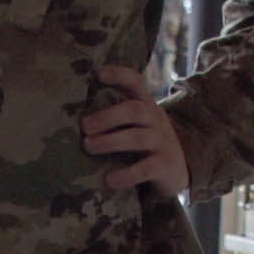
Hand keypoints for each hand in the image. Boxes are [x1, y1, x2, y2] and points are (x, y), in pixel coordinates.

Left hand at [81, 65, 188, 196]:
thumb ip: (115, 118)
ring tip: (88, 146)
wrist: (177, 173)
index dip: (119, 75)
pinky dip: (127, 174)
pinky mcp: (164, 165)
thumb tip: (75, 118)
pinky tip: (110, 180)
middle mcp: (155, 120)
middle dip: (107, 117)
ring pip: (136, 138)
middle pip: (134, 110)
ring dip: (110, 141)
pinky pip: (145, 168)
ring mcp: (162, 142)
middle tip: (84, 126)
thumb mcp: (135, 125)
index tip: (98, 73)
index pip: (136, 82)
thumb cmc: (145, 146)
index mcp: (146, 105)